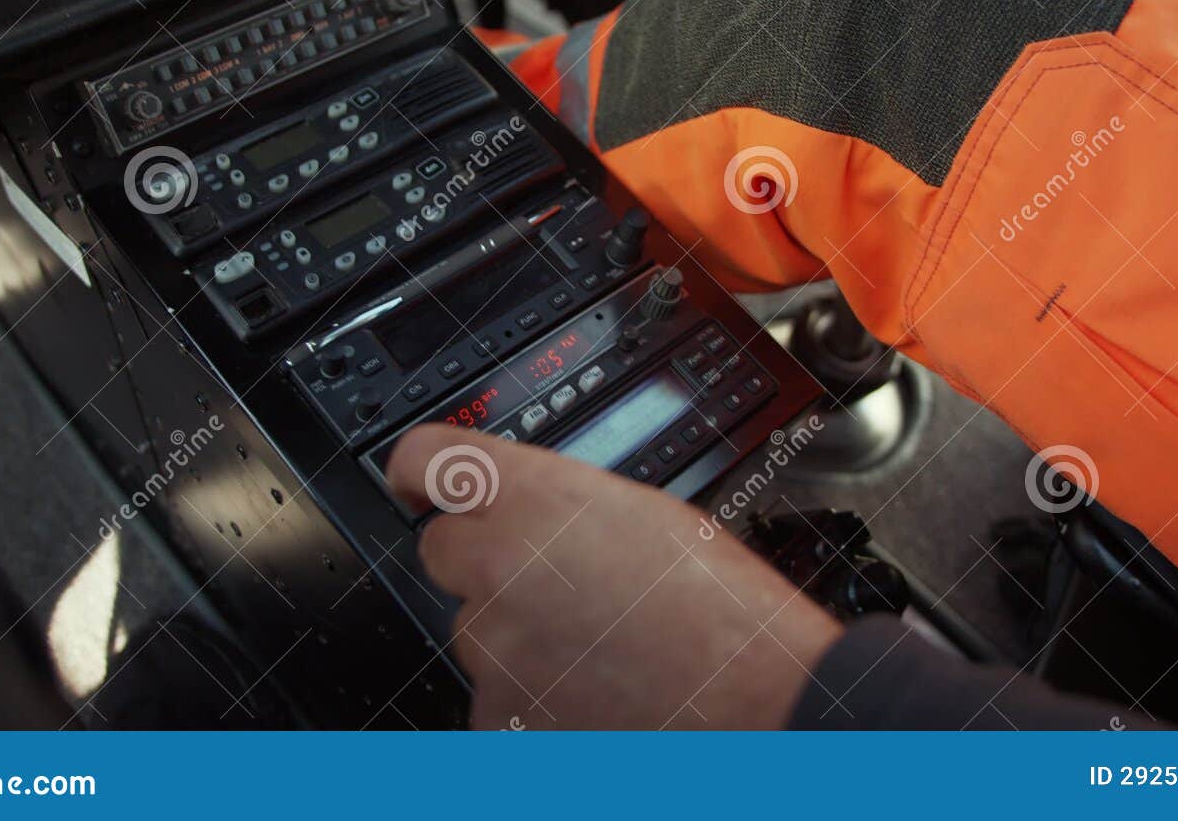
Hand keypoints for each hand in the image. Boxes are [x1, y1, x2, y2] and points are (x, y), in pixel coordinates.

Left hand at [386, 424, 841, 729]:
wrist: (761, 707)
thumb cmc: (728, 617)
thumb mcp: (650, 516)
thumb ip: (566, 507)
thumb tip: (534, 516)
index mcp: (538, 499)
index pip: (428, 458)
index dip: (419, 471)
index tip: (416, 482)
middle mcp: (498, 567)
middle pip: (444, 551)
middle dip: (486, 563)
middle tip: (552, 586)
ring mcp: (493, 649)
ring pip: (475, 631)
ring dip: (517, 638)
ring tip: (597, 650)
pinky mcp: (498, 719)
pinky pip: (494, 698)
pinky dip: (532, 699)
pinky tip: (591, 694)